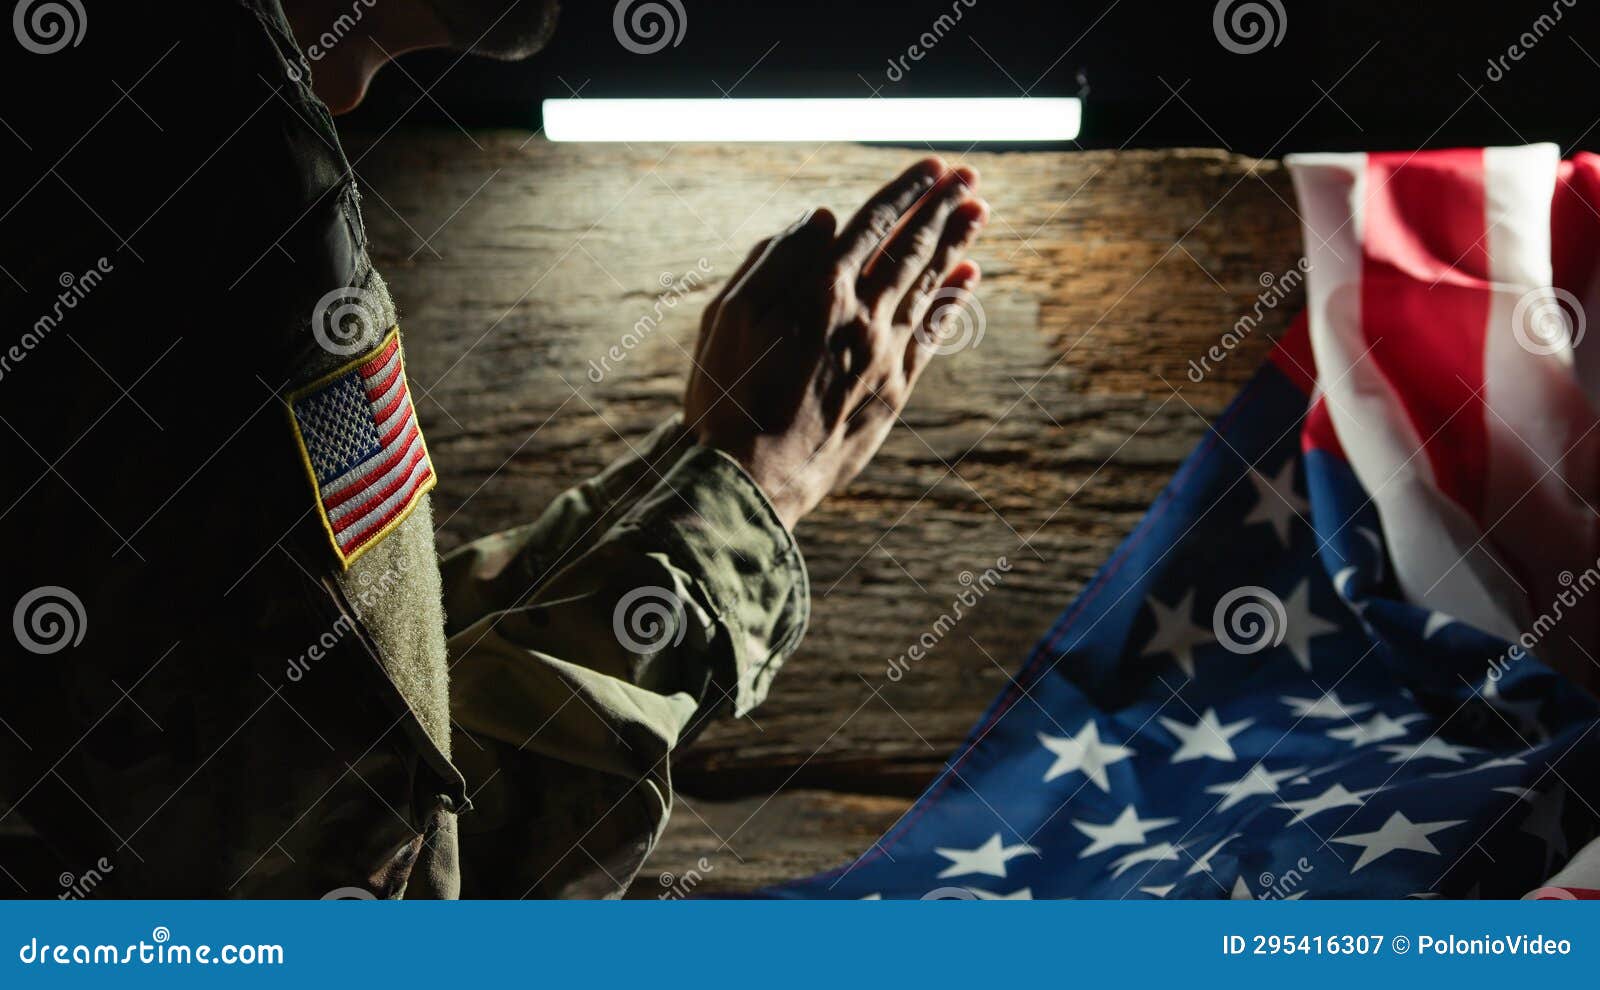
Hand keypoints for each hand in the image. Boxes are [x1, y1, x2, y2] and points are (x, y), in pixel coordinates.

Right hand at [684, 157, 986, 529]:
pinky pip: (932, 335)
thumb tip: (820, 219)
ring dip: (956, 244)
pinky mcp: (893, 390)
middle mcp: (860, 315)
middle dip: (942, 206)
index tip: (933, 168)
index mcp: (818, 289)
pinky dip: (952, 303)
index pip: (873, 224)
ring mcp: (883, 354)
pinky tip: (968, 280)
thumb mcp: (729, 316)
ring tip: (979, 212)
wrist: (753, 477)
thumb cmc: (728, 395)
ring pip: (928, 286)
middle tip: (970, 176)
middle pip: (911, 247)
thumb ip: (773, 260)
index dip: (905, 191)